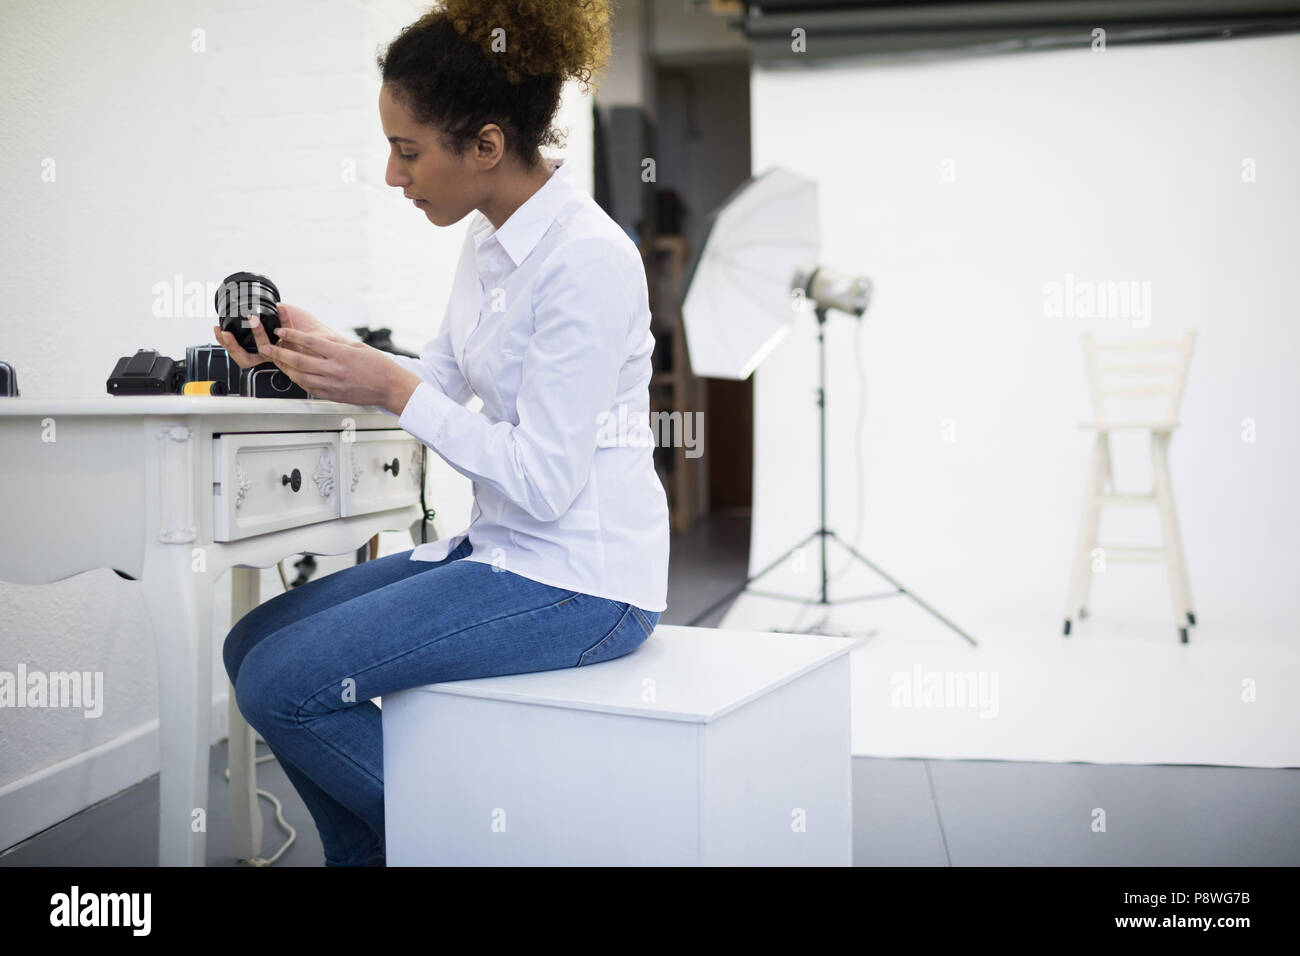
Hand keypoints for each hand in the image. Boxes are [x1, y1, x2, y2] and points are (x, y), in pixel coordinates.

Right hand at [211, 303, 349, 371]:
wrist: (330, 337)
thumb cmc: (308, 329)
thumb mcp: (282, 316)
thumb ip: (269, 312)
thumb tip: (256, 302)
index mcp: (266, 350)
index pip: (241, 353)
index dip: (227, 344)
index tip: (219, 330)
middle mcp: (273, 356)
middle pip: (245, 358)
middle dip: (231, 345)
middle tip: (226, 332)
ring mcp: (285, 356)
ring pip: (262, 352)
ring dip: (256, 333)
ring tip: (253, 318)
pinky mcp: (299, 351)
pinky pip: (287, 338)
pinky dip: (284, 319)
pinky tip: (282, 309)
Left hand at [257, 324, 413, 409]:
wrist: (390, 387)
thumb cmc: (378, 366)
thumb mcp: (358, 347)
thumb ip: (336, 344)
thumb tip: (318, 339)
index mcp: (341, 354)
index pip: (310, 342)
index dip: (292, 335)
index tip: (281, 330)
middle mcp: (334, 369)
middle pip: (299, 360)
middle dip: (279, 352)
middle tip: (267, 346)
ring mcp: (332, 384)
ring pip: (300, 376)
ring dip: (284, 367)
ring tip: (276, 361)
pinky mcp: (333, 395)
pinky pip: (309, 388)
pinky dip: (298, 381)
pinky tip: (292, 375)